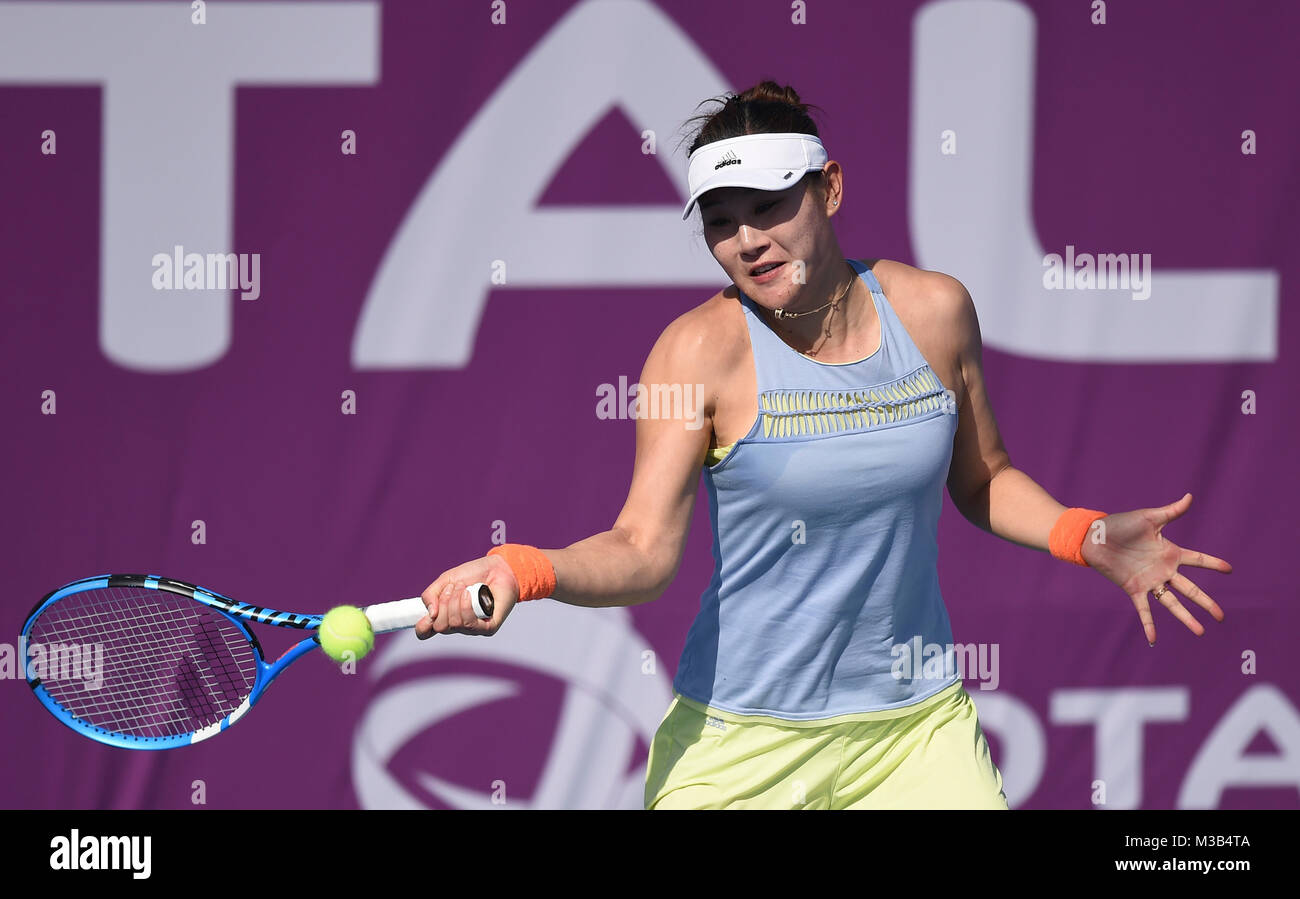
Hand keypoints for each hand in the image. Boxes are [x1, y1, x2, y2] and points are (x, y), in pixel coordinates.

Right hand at [414, 554, 518, 638]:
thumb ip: (431, 595)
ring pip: (453, 624)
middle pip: (439, 627)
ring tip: (464, 588)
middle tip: (454, 588)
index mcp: (444, 615)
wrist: (498, 568)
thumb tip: (430, 614)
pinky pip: (470, 624)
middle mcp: (456, 625)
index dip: (422, 627)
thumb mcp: (446, 580)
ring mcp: (472, 628)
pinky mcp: (488, 628)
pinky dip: (466, 607)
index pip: (426, 632)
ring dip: (455, 602)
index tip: (428, 614)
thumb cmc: (473, 574)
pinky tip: (470, 594)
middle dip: (444, 604)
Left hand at [1080, 493, 1230, 644]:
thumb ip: (1171, 512)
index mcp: (1170, 552)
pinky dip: (1148, 624)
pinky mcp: (1133, 589)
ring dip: (1186, 617)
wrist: (1094, 536)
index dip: (1213, 564)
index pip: (1198, 560)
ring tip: (1200, 632)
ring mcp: (1149, 581)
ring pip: (1172, 603)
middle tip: (1221, 617)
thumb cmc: (1120, 524)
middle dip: (1206, 602)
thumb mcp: (1149, 518)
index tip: (1230, 569)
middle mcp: (1163, 570)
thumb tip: (1190, 497)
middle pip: (1190, 589)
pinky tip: (1153, 639)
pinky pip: (1144, 609)